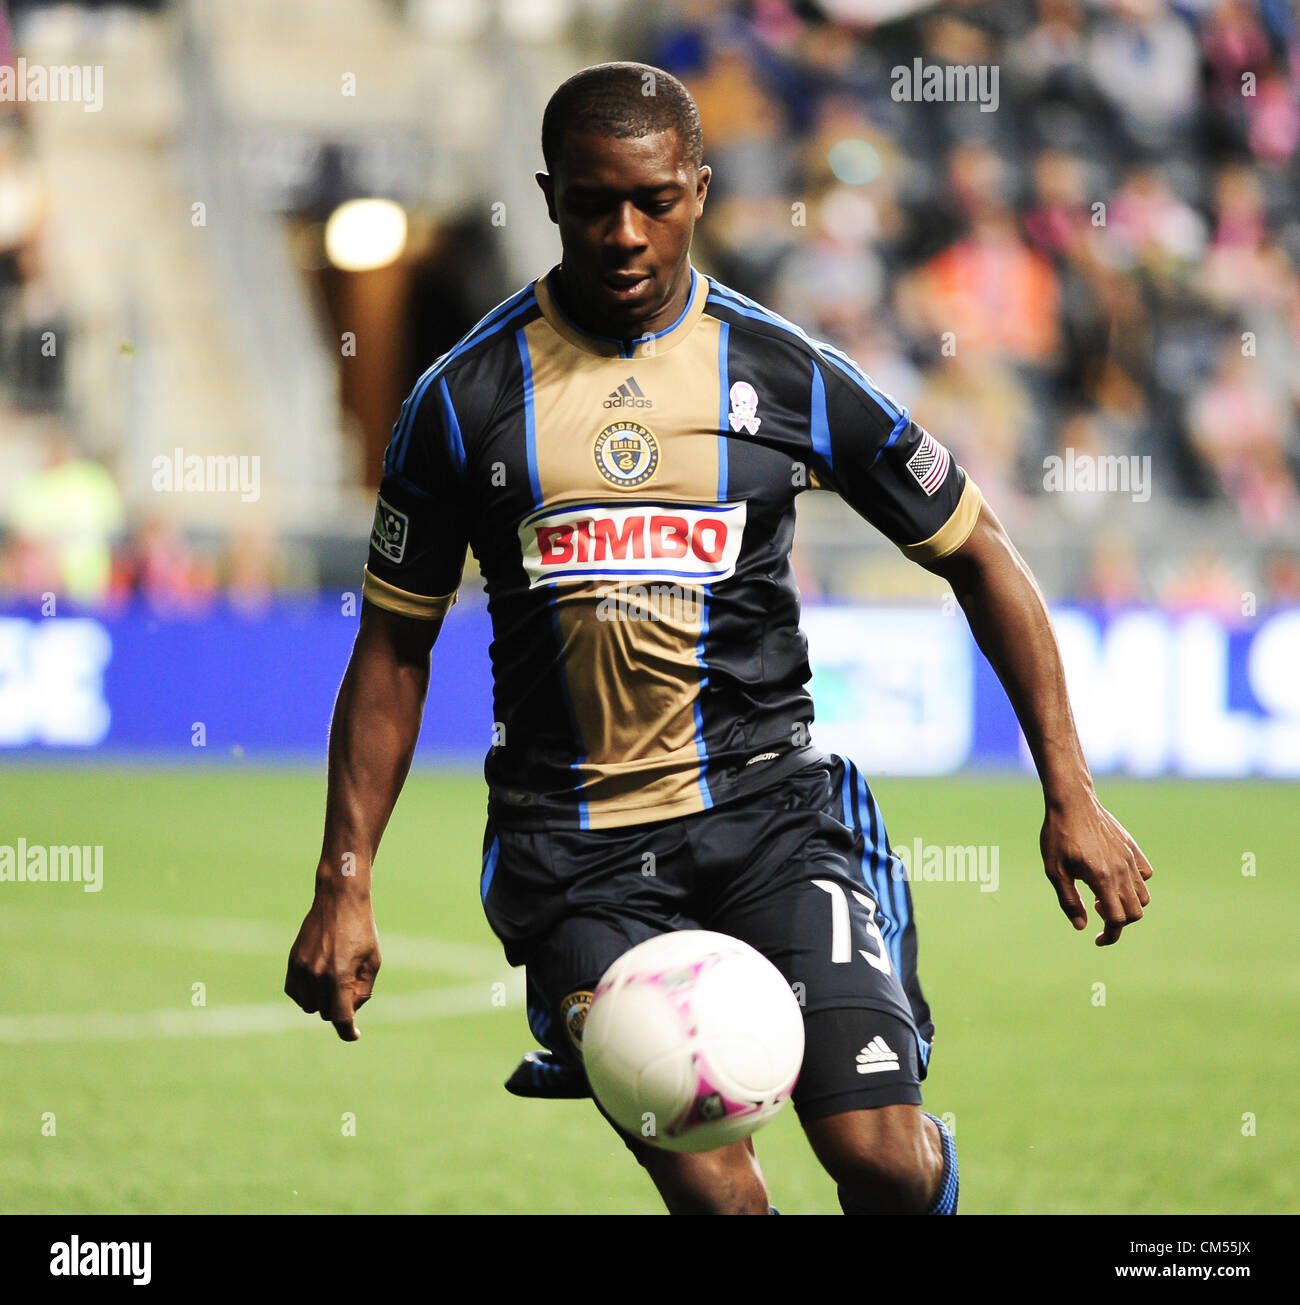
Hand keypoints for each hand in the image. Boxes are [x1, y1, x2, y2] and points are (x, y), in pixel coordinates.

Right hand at [284, 887, 380, 1040]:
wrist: (339, 900)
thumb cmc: (361, 930)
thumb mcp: (372, 961)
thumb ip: (362, 991)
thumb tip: (349, 1012)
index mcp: (339, 976)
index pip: (340, 1017)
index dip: (348, 1031)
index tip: (354, 1035)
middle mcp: (317, 975)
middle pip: (326, 1012)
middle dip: (340, 1007)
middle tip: (352, 987)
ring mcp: (301, 969)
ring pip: (309, 1005)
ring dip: (322, 1001)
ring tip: (336, 981)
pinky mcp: (292, 962)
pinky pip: (295, 993)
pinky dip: (306, 994)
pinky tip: (319, 981)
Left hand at [1040, 792, 1152, 946]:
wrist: (1072, 803)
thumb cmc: (1058, 836)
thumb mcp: (1055, 871)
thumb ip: (1069, 901)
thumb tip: (1082, 927)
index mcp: (1102, 879)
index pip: (1117, 919)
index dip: (1110, 935)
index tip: (1097, 939)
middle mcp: (1122, 871)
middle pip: (1135, 913)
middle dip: (1119, 922)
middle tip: (1097, 912)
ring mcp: (1130, 859)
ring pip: (1143, 896)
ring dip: (1127, 904)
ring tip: (1102, 893)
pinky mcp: (1133, 848)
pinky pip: (1145, 874)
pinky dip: (1136, 884)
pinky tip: (1116, 878)